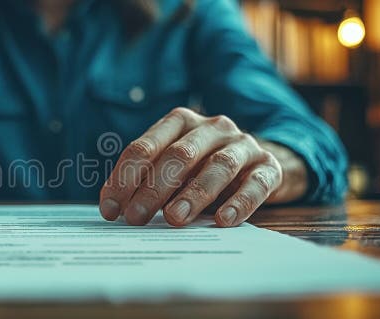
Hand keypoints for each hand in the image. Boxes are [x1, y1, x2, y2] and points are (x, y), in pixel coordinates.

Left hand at [99, 107, 298, 226]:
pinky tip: (224, 220)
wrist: (257, 164)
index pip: (145, 147)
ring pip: (217, 166)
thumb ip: (142, 180)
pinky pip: (255, 183)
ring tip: (175, 218)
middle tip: (136, 217)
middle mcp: (212, 127)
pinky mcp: (268, 166)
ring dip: (194, 194)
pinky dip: (239, 202)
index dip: (124, 179)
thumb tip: (111, 206)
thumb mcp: (170, 168)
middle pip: (179, 155)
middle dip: (154, 188)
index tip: (111, 209)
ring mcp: (242, 144)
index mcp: (179, 121)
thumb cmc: (201, 168)